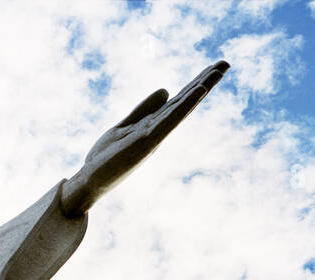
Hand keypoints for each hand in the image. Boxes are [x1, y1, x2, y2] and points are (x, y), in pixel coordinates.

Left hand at [60, 59, 229, 217]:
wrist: (88, 182)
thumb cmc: (105, 158)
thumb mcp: (124, 127)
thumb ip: (144, 110)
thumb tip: (167, 90)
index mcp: (153, 125)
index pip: (178, 101)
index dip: (195, 83)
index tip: (213, 66)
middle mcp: (158, 130)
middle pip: (184, 102)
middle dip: (205, 82)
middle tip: (226, 62)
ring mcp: (153, 136)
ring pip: (181, 109)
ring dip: (200, 89)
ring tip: (218, 72)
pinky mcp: (145, 142)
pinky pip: (168, 122)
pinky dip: (184, 107)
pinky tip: (197, 92)